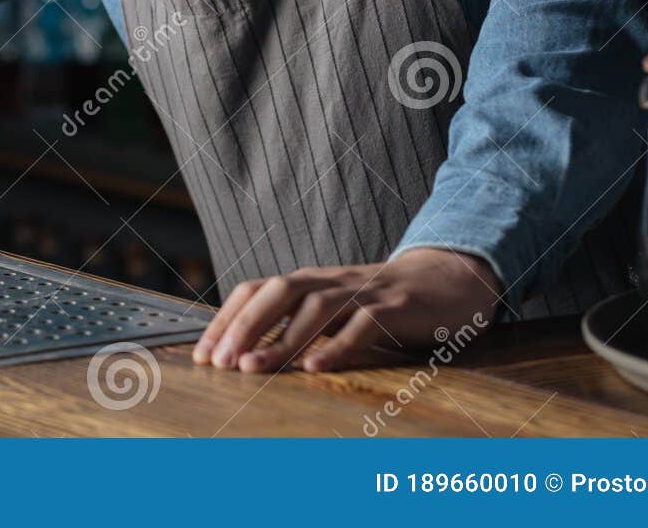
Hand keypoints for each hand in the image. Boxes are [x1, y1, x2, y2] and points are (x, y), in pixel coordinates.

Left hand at [192, 247, 501, 372]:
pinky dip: (337, 346)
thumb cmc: (379, 303)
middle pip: (276, 292)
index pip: (255, 291)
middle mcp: (328, 281)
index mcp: (307, 282)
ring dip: (280, 340)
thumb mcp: (332, 310)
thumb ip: (295, 325)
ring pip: (314, 309)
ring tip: (252, 368)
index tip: (202, 355)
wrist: (445, 280)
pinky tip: (316, 367)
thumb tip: (244, 353)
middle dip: (242, 326)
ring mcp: (361, 291)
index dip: (225, 320)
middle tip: (218, 362)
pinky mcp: (394, 307)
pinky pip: (362, 325)